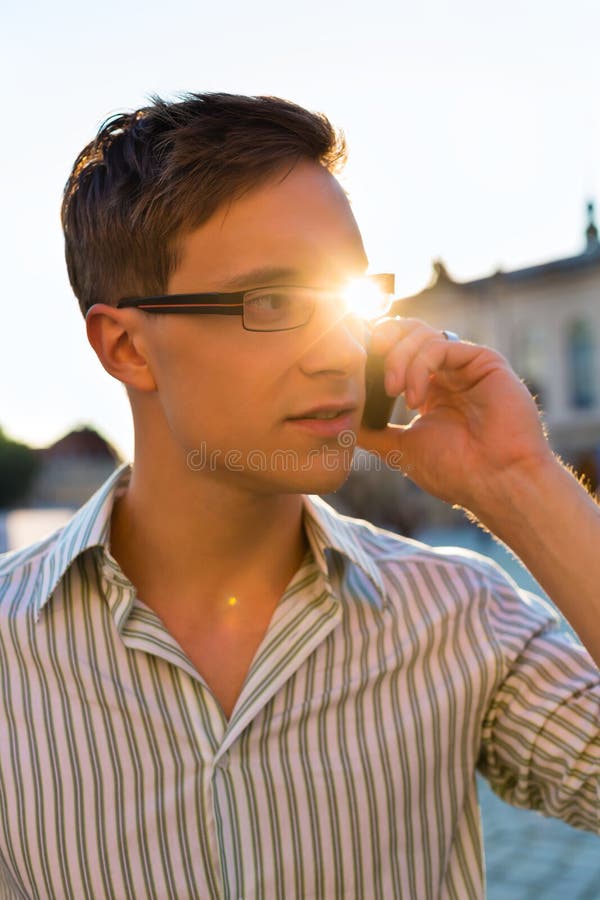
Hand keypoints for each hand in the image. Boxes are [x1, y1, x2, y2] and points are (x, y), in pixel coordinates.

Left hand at [358, 317, 554, 515]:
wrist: (496, 482)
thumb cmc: (455, 471)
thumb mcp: (402, 449)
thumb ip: (374, 433)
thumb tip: (343, 425)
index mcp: (430, 388)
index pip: (397, 351)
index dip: (374, 351)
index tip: (354, 369)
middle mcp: (448, 372)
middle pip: (408, 332)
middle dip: (382, 344)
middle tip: (371, 370)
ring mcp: (465, 365)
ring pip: (421, 334)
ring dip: (398, 359)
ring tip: (394, 392)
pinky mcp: (484, 360)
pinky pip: (440, 345)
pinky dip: (419, 366)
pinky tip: (415, 397)